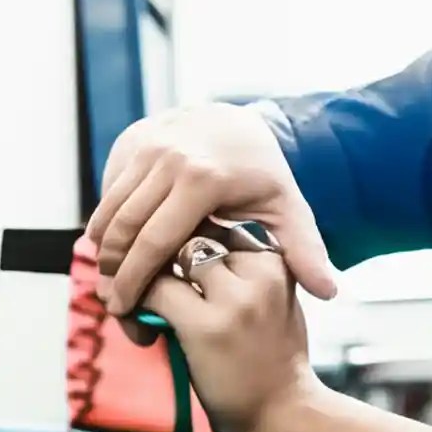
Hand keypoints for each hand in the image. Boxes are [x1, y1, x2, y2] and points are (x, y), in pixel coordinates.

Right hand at [85, 102, 338, 321]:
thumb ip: (305, 250)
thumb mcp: (288, 207)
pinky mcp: (129, 142)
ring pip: (108, 210)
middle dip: (112, 272)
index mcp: (203, 180)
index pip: (156, 242)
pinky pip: (107, 191)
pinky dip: (104, 223)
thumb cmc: (260, 172)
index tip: (124, 310)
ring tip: (111, 282)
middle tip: (112, 303)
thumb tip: (328, 292)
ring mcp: (145, 147)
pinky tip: (115, 250)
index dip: (136, 282)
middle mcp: (168, 159)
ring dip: (102, 250)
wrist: (237, 120)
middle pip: (124, 229)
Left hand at [141, 241, 321, 431]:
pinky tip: (136, 321)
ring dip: (144, 274)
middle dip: (164, 253)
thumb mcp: (276, 300)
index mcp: (277, 261)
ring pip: (170, 257)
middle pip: (193, 235)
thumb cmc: (276, 360)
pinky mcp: (206, 325)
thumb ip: (246, 270)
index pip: (219, 224)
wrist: (285, 412)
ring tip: (136, 299)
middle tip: (145, 276)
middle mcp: (259, 271)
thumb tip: (194, 246)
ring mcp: (234, 298)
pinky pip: (155, 291)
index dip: (188, 239)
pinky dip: (134, 302)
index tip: (173, 262)